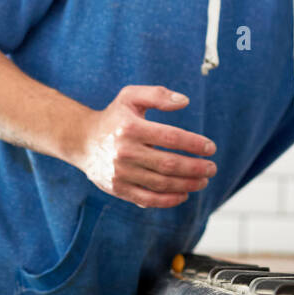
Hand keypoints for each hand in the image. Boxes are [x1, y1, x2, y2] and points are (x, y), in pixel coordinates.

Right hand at [76, 86, 216, 207]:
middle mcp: (123, 152)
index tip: (210, 148)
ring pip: (161, 184)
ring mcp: (120, 173)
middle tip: (212, 168)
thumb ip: (158, 94)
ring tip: (203, 181)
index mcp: (130, 128)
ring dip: (187, 184)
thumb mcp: (131, 97)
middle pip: (168, 164)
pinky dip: (168, 200)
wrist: (81, 140)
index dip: (194, 144)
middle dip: (196, 168)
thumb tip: (184, 101)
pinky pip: (146, 199)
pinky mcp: (117, 188)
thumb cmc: (115, 117)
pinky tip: (184, 194)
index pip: (170, 137)